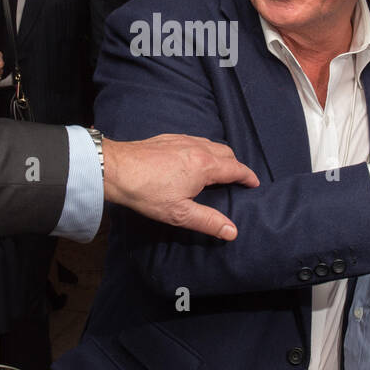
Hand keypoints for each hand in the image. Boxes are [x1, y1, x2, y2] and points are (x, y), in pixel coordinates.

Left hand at [102, 134, 258, 240]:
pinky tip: (193, 159)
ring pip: (210, 144)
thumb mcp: (179, 213)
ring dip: (220, 156)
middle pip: (226, 152)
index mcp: (205, 166)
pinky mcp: (168, 138)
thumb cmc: (146, 192)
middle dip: (235, 165)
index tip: (254, 183)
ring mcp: (182, 139)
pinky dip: (203, 149)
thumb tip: (232, 231)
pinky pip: (195, 140)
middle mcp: (197, 148)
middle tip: (237, 179)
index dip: (248, 176)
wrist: (115, 169)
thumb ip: (208, 221)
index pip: (236, 168)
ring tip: (218, 170)